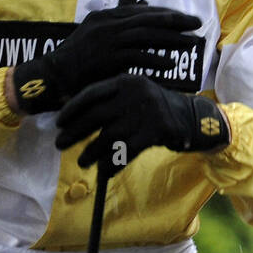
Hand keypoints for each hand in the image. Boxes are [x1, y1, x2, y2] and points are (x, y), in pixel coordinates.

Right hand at [11, 4, 201, 113]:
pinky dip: (155, 60)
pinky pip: (138, 57)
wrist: (54, 74)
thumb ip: (121, 18)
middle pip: (150, 20)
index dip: (166, 14)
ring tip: (191, 42)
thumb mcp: (97, 30)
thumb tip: (146, 3)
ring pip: (147, 36)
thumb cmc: (78, 55)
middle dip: (176, 21)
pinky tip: (171, 64)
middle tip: (197, 24)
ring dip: (172, 39)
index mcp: (108, 16)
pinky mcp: (108, 59)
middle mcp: (109, 24)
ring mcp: (109, 41)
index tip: (184, 17)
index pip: (143, 11)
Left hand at [55, 74, 229, 171]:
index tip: (59, 122)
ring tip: (82, 161)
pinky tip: (105, 171)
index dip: (72, 109)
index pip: (92, 93)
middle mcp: (135, 93)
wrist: (194, 117)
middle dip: (75, 131)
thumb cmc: (157, 109)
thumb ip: (111, 100)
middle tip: (60, 144)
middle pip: (96, 115)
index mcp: (127, 81)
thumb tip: (76, 118)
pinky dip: (113, 163)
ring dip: (91, 152)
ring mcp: (146, 112)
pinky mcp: (156, 131)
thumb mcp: (136, 94)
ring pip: (108, 136)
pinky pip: (126, 151)